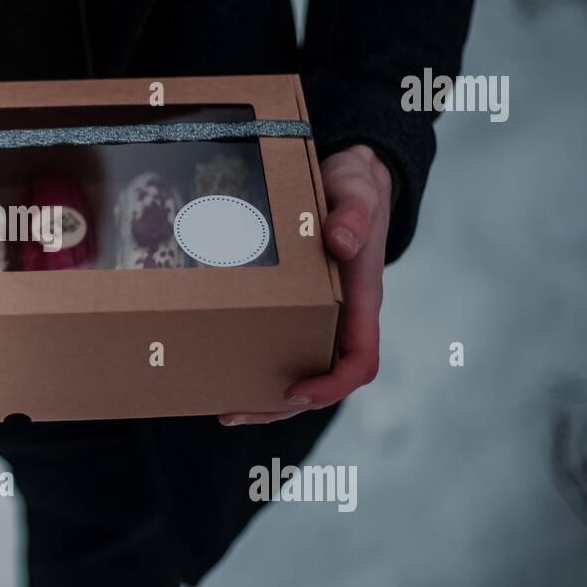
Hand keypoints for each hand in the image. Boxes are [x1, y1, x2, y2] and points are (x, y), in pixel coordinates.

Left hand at [218, 143, 391, 425]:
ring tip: (225, 407)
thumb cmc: (356, 185)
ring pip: (298, 370)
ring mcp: (321, 315)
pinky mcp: (298, 304)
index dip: (331, 385)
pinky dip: (256, 362)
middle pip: (322, 381)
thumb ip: (354, 214)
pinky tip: (224, 367)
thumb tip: (340, 242)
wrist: (348, 174)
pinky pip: (280, 344)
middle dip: (282, 406)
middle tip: (233, 412)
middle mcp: (343, 317)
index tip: (294, 391)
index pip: (360, 361)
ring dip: (265, 396)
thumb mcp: (358, 190)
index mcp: (363, 301)